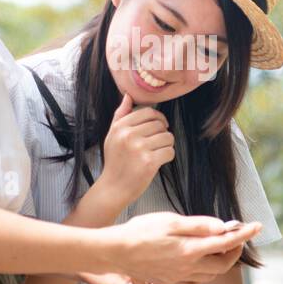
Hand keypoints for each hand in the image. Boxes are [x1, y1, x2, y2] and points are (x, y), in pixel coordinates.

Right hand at [97, 93, 172, 207]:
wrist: (113, 188)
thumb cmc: (114, 161)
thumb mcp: (112, 135)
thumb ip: (121, 115)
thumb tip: (128, 95)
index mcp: (120, 127)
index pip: (148, 112)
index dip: (158, 118)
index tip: (160, 126)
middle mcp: (128, 135)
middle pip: (160, 124)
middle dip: (163, 132)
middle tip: (157, 143)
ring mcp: (139, 149)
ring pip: (167, 137)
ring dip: (167, 145)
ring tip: (158, 152)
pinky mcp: (149, 162)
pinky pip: (170, 151)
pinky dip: (168, 156)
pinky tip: (159, 161)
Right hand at [101, 211, 260, 283]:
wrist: (115, 252)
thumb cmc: (139, 232)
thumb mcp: (170, 221)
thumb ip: (199, 225)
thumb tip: (223, 227)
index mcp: (190, 250)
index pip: (226, 243)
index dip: (244, 234)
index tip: (257, 226)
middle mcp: (188, 268)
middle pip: (222, 264)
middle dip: (235, 251)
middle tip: (237, 237)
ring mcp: (178, 278)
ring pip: (210, 276)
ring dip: (221, 263)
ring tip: (222, 248)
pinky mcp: (168, 283)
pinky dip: (204, 276)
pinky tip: (200, 267)